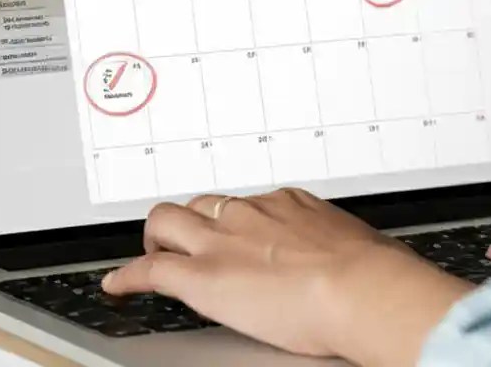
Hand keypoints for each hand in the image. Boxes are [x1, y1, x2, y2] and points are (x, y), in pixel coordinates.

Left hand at [102, 188, 472, 365]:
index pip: (246, 206)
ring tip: (150, 255)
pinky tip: (119, 286)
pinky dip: (129, 277)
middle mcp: (251, 213)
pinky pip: (152, 269)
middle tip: (181, 240)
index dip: (232, 223)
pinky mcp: (203, 275)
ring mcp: (223, 240)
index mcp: (288, 205)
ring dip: (156, 239)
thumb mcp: (356, 244)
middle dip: (186, 221)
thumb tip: (356, 260)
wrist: (360, 287)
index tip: (233, 233)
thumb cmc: (371, 272)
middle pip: (200, 204)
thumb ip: (338, 248)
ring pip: (167, 223)